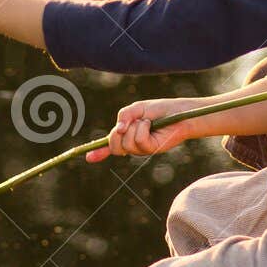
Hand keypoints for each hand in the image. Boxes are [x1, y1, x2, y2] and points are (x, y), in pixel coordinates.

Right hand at [85, 98, 206, 162]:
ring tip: (147, 122)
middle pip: (114, 147)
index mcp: (127, 134)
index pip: (110, 146)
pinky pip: (139, 140)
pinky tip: (151, 125)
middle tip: (128, 124)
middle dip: (116, 135)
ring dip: (135, 127)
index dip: (98, 152)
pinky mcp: (152, 149)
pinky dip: (143, 129)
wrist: (179, 112)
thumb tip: (118, 129)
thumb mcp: (138, 108)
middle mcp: (133, 144)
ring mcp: (142, 148)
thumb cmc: (160, 109)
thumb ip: (124, 115)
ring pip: (126, 144)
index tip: (87, 158)